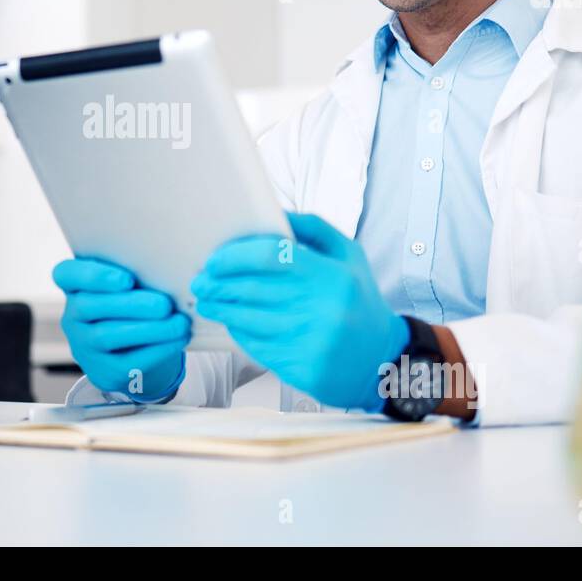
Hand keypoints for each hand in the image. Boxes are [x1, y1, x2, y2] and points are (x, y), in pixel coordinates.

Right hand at [53, 258, 190, 401]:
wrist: (132, 349)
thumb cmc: (132, 306)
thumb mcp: (127, 287)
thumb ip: (136, 274)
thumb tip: (168, 275)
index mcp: (75, 286)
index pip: (65, 274)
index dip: (93, 276)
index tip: (126, 279)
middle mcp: (73, 316)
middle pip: (89, 307)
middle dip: (130, 305)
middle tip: (164, 304)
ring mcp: (84, 345)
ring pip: (108, 336)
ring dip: (148, 329)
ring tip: (178, 323)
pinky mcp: (104, 370)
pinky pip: (127, 360)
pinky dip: (157, 349)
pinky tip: (177, 339)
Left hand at [190, 212, 407, 410]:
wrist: (381, 359)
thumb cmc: (358, 299)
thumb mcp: (347, 255)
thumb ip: (312, 228)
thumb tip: (272, 212)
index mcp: (332, 276)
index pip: (271, 256)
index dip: (235, 256)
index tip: (214, 259)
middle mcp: (322, 309)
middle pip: (252, 289)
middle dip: (217, 284)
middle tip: (200, 281)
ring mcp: (311, 341)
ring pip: (248, 320)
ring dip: (220, 309)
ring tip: (206, 302)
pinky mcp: (301, 368)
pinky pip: (256, 346)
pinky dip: (238, 332)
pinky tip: (230, 323)